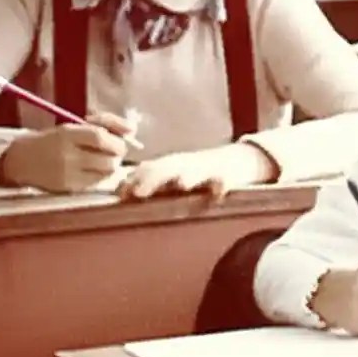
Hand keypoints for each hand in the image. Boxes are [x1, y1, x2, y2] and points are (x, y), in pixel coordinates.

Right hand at [0, 112, 134, 192]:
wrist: (20, 161)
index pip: (99, 137)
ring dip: (111, 165)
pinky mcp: (69, 188)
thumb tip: (133, 129)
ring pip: (107, 172)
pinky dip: (101, 175)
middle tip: (113, 151)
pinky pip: (97, 182)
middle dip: (117, 154)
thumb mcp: (73, 125)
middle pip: (108, 159)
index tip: (120, 140)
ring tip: (101, 159)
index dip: (117, 139)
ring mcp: (67, 174)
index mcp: (67, 134)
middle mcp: (67, 155)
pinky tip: (91, 170)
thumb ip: (104, 124)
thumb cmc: (52, 140)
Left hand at [114, 142, 279, 201]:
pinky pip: (225, 180)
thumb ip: (149, 182)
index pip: (148, 169)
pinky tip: (219, 192)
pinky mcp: (229, 176)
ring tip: (181, 184)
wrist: (239, 161)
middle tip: (138, 193)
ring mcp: (208, 169)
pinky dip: (222, 185)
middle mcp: (186, 164)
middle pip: (168, 168)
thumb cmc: (198, 174)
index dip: (134, 180)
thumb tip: (118, 192)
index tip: (120, 195)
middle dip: (153, 179)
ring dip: (189, 176)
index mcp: (170, 165)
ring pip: (196, 171)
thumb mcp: (172, 175)